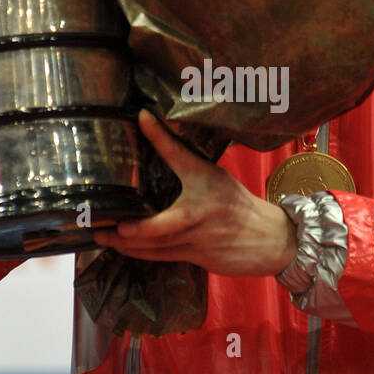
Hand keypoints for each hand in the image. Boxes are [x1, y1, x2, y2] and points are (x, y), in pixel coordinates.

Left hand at [93, 109, 298, 277]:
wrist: (271, 238)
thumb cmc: (238, 205)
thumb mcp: (215, 177)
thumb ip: (187, 164)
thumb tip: (157, 137)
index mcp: (205, 182)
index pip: (179, 155)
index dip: (160, 136)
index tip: (142, 116)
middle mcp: (199, 212)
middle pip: (157, 225)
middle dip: (128, 231)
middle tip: (103, 227)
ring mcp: (198, 239)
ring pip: (155, 246)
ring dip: (126, 245)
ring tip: (103, 238)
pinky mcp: (197, 257)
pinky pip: (163, 257)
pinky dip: (141, 254)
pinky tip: (124, 249)